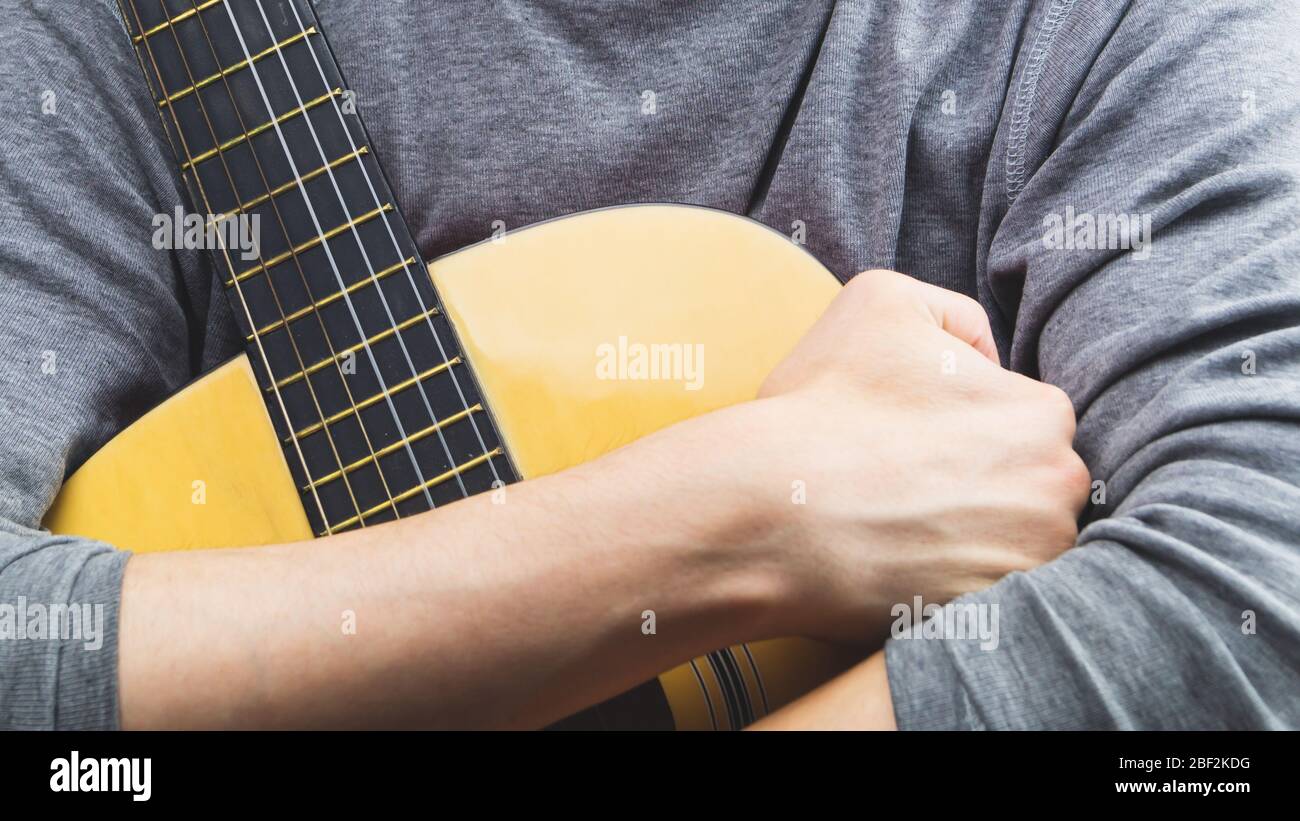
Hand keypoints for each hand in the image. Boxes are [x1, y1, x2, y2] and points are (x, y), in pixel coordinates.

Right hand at [667, 269, 1090, 643]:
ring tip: (900, 530)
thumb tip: (986, 357)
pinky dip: (951, 585)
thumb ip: (953, 313)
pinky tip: (901, 566)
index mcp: (1042, 414)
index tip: (916, 444)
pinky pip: (987, 600)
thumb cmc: (820, 403)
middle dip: (979, 487)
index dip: (967, 430)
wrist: (768, 509)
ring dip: (970, 539)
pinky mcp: (992, 615)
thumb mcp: (882, 300)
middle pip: (1029, 489)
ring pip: (1012, 546)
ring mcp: (1030, 560)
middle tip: (906, 488)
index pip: (1025, 424)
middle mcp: (1057, 488)